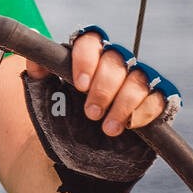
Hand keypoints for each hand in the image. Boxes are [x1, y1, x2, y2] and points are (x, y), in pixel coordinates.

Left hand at [24, 31, 166, 136]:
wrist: (79, 158)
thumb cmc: (62, 122)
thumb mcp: (44, 97)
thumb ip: (39, 69)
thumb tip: (35, 33)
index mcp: (86, 58)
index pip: (90, 41)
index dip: (86, 60)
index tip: (79, 85)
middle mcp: (113, 66)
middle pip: (116, 60)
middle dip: (103, 88)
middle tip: (90, 113)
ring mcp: (136, 83)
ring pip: (138, 79)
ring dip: (123, 104)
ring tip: (108, 128)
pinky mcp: (154, 102)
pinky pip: (158, 99)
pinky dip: (144, 112)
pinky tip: (129, 126)